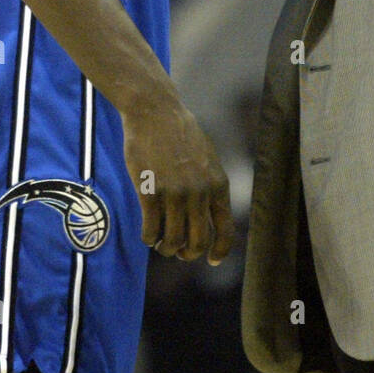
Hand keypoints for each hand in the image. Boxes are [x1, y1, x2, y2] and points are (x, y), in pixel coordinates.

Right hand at [122, 86, 233, 264]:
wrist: (155, 112)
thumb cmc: (180, 134)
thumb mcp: (207, 158)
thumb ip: (210, 186)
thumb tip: (210, 218)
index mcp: (217, 183)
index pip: (224, 229)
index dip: (220, 250)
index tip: (212, 260)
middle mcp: (199, 192)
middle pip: (197, 241)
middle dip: (188, 253)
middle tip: (179, 253)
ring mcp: (174, 193)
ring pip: (172, 240)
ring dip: (167, 248)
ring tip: (162, 245)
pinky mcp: (149, 192)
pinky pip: (151, 229)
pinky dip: (149, 238)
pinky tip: (148, 235)